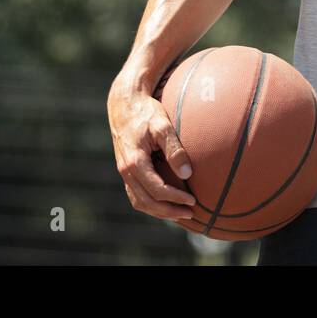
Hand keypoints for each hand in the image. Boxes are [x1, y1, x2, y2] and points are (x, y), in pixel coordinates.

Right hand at [107, 79, 196, 221]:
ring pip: (139, 202)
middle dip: (168, 211)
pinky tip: (165, 203)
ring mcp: (124, 171)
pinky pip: (136, 194)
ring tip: (179, 213)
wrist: (125, 103)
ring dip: (159, 211)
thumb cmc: (146, 112)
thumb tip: (187, 173)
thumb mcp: (162, 126)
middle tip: (190, 214)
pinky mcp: (126, 170)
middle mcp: (126, 170)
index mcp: (134, 161)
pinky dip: (150, 204)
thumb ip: (174, 149)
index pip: (156, 190)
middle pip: (146, 202)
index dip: (175, 198)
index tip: (193, 200)